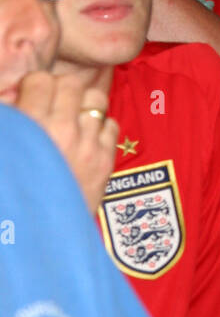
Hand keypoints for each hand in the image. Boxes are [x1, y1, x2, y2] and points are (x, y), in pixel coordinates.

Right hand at [16, 71, 116, 212]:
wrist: (41, 236)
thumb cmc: (17, 193)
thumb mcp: (7, 151)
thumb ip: (13, 121)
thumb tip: (15, 100)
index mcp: (31, 125)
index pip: (41, 80)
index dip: (36, 86)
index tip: (33, 97)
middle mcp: (62, 130)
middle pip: (72, 85)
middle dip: (62, 91)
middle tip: (55, 106)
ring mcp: (88, 145)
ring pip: (97, 100)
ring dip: (84, 106)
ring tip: (74, 120)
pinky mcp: (106, 161)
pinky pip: (112, 124)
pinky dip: (101, 128)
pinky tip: (87, 140)